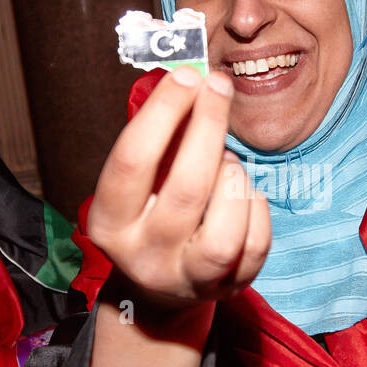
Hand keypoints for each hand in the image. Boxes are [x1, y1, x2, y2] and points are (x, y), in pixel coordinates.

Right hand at [87, 67, 270, 315]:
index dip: (162, 113)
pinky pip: (256, 245)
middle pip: (186, 190)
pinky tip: (243, 192)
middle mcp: (145, 255)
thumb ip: (159, 139)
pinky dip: (256, 207)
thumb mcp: (138, 183)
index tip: (186, 76)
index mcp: (111, 223)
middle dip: (208, 127)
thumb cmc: (150, 214)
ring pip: (224, 231)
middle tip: (218, 86)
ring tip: (227, 160)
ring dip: (233, 178)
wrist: (159, 290)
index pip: (133, 162)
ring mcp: (188, 278)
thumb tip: (193, 80)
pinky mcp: (228, 288)